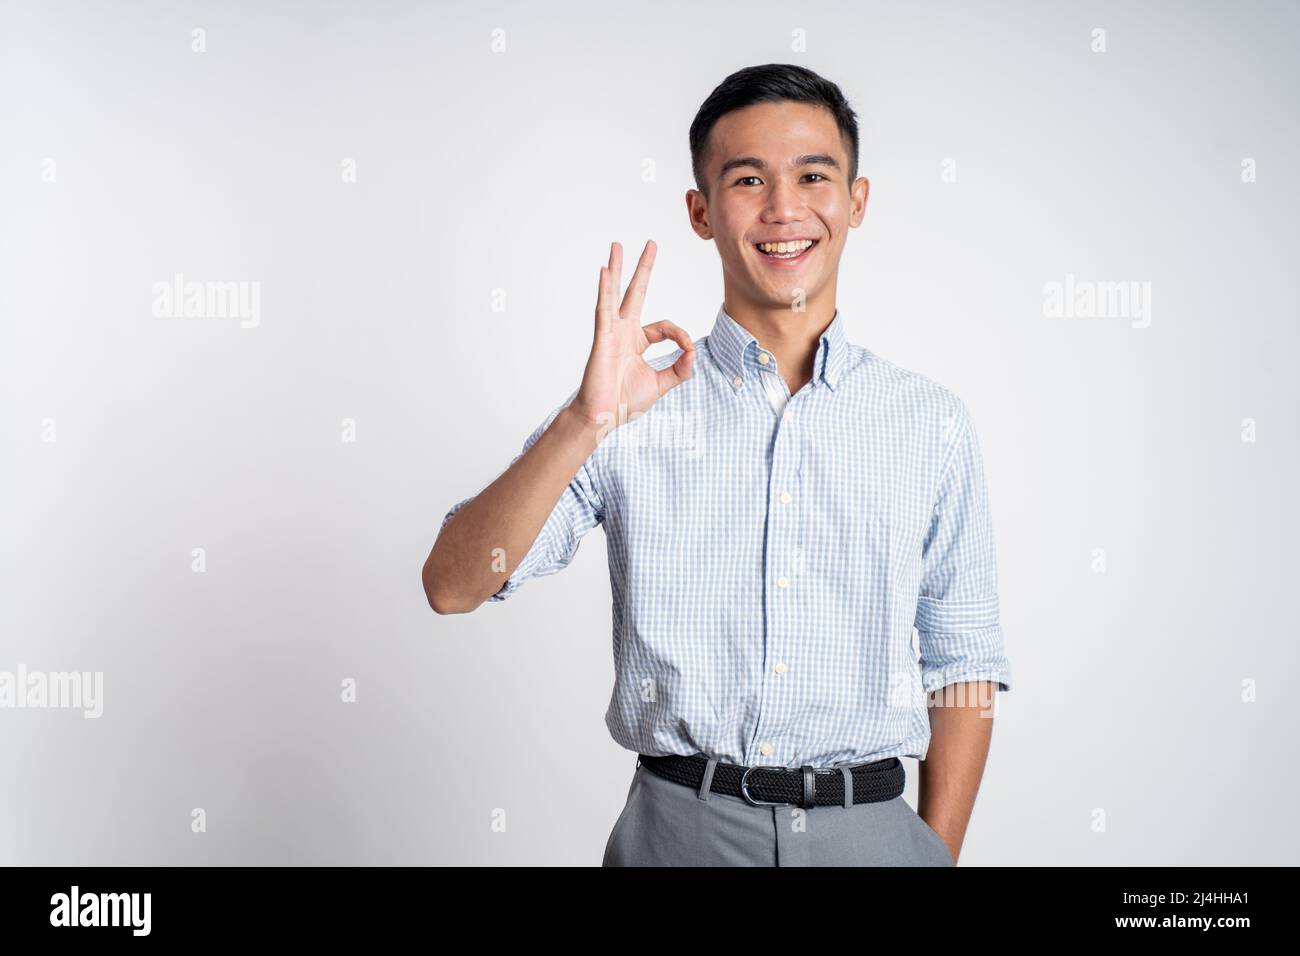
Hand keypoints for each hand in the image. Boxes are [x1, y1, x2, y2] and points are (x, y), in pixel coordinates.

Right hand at [571, 241, 694, 433]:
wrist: (603, 417)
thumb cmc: (624, 402)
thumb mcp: (661, 385)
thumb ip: (680, 369)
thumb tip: (693, 352)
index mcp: (637, 342)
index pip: (664, 327)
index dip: (680, 335)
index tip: (688, 350)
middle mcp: (624, 332)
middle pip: (636, 293)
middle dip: (643, 268)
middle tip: (651, 244)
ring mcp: (611, 332)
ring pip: (615, 294)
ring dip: (617, 269)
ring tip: (617, 246)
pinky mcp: (601, 338)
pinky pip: (604, 309)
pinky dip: (605, 290)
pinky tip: (606, 271)